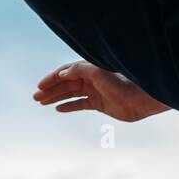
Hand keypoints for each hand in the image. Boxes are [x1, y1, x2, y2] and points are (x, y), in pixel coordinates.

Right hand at [33, 62, 169, 122]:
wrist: (142, 99)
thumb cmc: (123, 84)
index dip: (52, 79)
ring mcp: (95, 91)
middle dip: (50, 90)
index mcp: (90, 68)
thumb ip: (80, 70)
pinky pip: (80, 104)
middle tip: (35, 97)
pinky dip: (69, 106)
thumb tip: (63, 73)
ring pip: (70, 94)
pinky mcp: (100, 104)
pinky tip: (58, 109)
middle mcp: (91, 78)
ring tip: (41, 103)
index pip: (66, 72)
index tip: (40, 86)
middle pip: (65, 83)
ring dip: (56, 97)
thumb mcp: (100, 74)